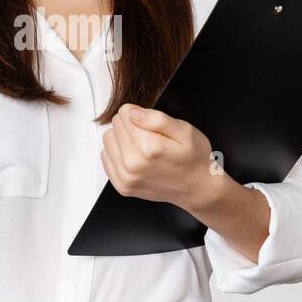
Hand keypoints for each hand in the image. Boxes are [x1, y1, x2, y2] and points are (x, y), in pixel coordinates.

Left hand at [100, 104, 220, 208]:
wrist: (196, 188)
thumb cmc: (193, 159)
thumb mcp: (184, 130)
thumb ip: (157, 119)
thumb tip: (132, 113)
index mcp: (150, 147)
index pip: (124, 113)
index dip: (138, 113)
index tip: (149, 122)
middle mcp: (134, 164)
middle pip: (115, 125)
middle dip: (130, 125)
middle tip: (150, 136)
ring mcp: (126, 177)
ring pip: (108, 140)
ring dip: (122, 139)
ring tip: (141, 146)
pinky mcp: (122, 185)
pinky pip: (105, 158)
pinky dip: (117, 154)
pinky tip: (134, 157)